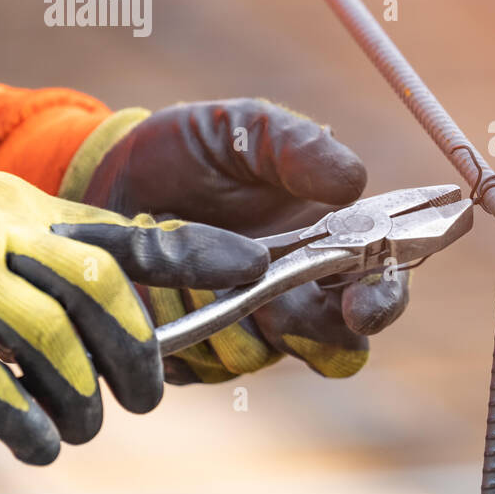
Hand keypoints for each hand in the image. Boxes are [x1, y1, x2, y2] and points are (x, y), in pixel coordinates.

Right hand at [0, 171, 268, 462]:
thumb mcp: (16, 230)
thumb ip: (95, 247)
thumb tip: (202, 266)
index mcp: (28, 210)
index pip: (122, 237)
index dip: (192, 255)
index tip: (251, 268)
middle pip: (93, 289)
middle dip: (134, 351)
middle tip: (145, 396)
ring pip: (47, 341)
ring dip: (81, 396)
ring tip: (88, 424)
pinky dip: (23, 421)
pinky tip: (42, 443)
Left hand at [72, 99, 409, 382]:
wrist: (112, 173)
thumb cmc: (196, 149)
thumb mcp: (248, 129)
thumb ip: (300, 150)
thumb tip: (354, 183)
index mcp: (335, 246)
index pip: (382, 287)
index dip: (381, 303)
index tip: (361, 307)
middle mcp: (301, 298)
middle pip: (336, 348)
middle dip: (308, 329)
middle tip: (276, 304)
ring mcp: (249, 331)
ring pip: (256, 354)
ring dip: (224, 314)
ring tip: (187, 261)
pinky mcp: (195, 355)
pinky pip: (196, 364)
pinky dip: (177, 322)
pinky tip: (156, 283)